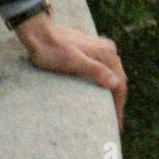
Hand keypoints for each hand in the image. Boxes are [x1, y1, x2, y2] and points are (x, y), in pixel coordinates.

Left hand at [13, 13, 125, 129]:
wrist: (38, 33)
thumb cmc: (52, 50)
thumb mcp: (72, 62)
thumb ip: (95, 70)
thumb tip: (115, 83)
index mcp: (106, 54)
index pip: (120, 84)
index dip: (119, 106)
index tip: (117, 125)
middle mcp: (108, 50)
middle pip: (118, 80)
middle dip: (118, 102)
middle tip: (115, 123)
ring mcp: (100, 49)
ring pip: (113, 75)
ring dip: (113, 94)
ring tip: (110, 112)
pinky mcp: (91, 50)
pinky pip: (105, 70)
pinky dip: (106, 84)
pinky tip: (101, 93)